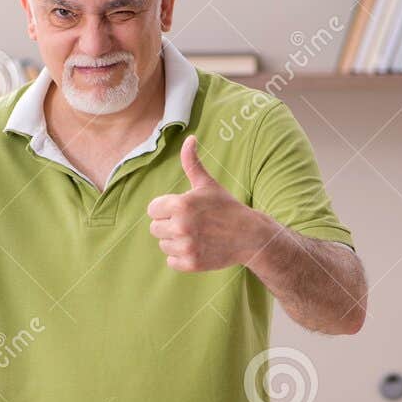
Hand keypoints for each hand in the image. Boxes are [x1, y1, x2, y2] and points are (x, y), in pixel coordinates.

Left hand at [147, 135, 265, 271]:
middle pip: (155, 229)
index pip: (152, 210)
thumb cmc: (226, 207)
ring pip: (164, 245)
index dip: (165, 210)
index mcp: (180, 204)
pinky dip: (181, 258)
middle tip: (191, 224)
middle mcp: (181, 225)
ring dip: (175, 242)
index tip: (182, 210)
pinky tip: (197, 248)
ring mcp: (186, 246)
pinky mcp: (191, 263)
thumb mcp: (207, 184)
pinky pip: (171, 262)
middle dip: (169, 226)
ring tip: (196, 236)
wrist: (249, 235)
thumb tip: (189, 138)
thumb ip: (192, 163)